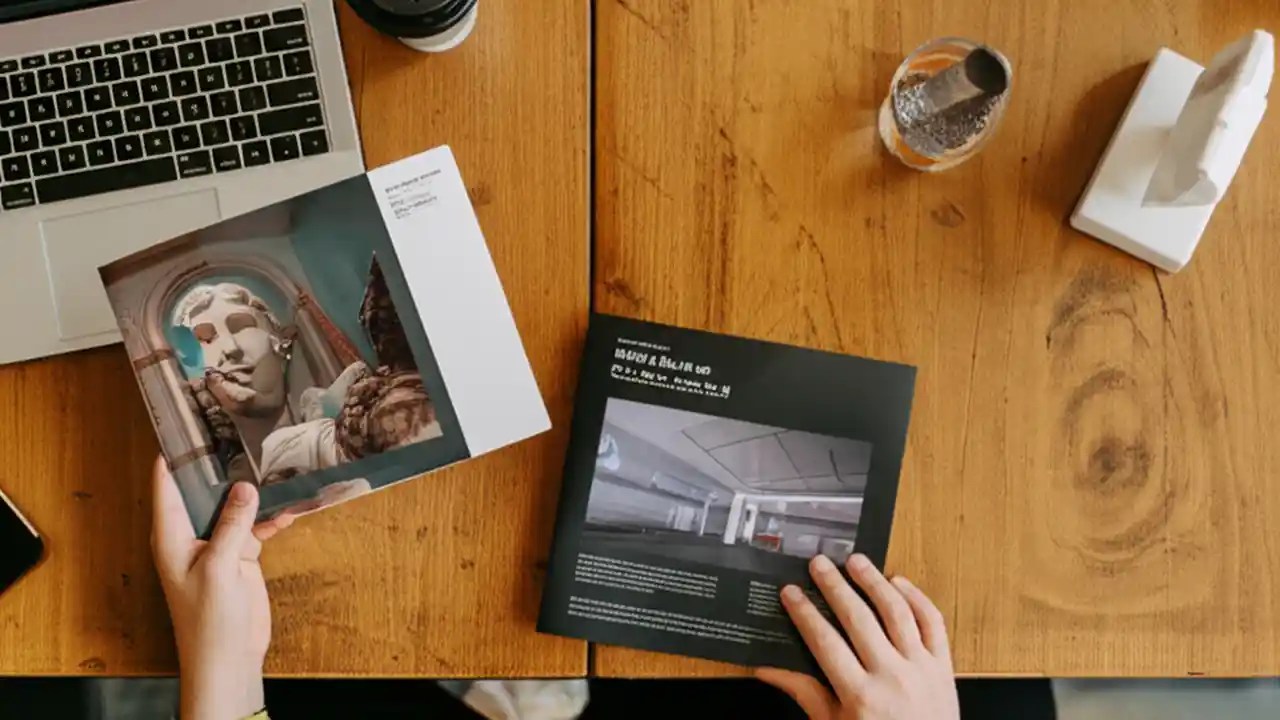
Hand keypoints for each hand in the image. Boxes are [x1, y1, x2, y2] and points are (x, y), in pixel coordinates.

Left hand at [151, 456, 293, 719]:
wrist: (228, 657)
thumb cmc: (208, 620)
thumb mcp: (219, 567)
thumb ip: (232, 524)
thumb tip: (245, 486)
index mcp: (171, 533)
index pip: (166, 483)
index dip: (174, 453)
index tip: (189, 422)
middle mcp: (192, 533)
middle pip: (203, 488)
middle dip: (221, 464)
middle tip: (242, 430)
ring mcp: (218, 543)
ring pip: (235, 504)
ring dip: (253, 489)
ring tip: (275, 458)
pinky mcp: (241, 555)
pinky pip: (257, 526)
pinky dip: (273, 515)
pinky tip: (292, 502)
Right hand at [757, 554, 957, 719]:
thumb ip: (805, 693)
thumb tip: (767, 669)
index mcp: (861, 696)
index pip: (826, 643)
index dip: (805, 614)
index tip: (791, 592)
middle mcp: (892, 678)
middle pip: (859, 620)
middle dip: (835, 587)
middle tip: (818, 564)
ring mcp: (921, 669)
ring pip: (897, 613)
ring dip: (874, 582)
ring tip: (856, 561)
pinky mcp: (944, 666)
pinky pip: (932, 623)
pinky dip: (916, 598)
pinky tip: (899, 582)